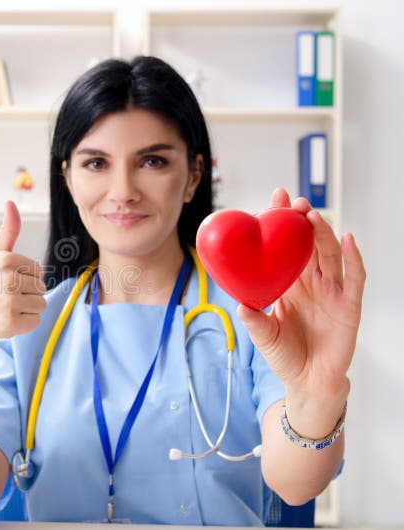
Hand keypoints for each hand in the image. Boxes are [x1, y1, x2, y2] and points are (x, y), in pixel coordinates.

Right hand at [0, 200, 47, 350]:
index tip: (4, 283)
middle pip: (41, 288)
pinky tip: (4, 320)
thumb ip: (7, 230)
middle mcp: (9, 278)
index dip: (24, 279)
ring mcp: (10, 302)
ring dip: (26, 309)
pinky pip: (36, 321)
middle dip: (26, 294)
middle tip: (2, 298)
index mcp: (6, 259)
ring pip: (41, 304)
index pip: (38, 271)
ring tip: (3, 309)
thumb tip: (11, 201)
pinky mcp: (11, 322)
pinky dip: (24, 324)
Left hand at [236, 188, 365, 436]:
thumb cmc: (285, 355)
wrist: (308, 381)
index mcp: (288, 283)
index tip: (274, 198)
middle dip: (302, 221)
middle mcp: (311, 283)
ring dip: (323, 233)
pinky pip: (354, 278)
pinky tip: (348, 239)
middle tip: (295, 202)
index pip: (285, 246)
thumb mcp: (264, 336)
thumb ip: (255, 321)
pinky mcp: (349, 306)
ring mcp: (332, 292)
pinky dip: (353, 257)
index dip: (282, 222)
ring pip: (330, 255)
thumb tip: (241, 305)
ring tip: (312, 216)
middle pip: (309, 244)